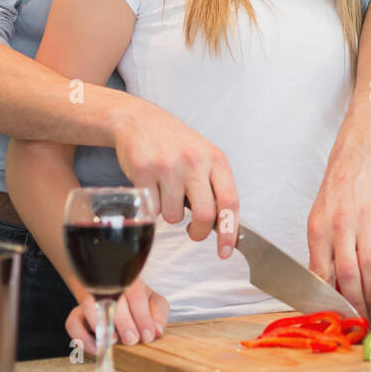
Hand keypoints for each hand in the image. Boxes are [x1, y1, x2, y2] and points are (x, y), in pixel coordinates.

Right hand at [67, 279, 168, 354]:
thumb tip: (157, 331)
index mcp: (129, 282)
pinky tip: (96, 348)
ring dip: (101, 325)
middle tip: (132, 340)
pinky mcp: (77, 315)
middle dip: (123, 322)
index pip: (135, 295)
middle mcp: (107, 289)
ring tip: (113, 341)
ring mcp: (90, 301)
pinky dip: (81, 337)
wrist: (116, 294)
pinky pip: (72, 324)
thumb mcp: (154, 302)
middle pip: (112, 300)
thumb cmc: (138, 301)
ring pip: (89, 307)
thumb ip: (158, 313)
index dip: (142, 317)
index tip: (148, 335)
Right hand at [110, 99, 239, 258]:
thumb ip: (215, 186)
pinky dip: (151, 206)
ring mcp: (168, 166)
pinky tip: (151, 187)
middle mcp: (195, 162)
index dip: (230, 231)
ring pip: (173, 216)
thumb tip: (225, 226)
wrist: (139, 121)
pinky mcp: (143, 170)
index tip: (226, 250)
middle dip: (198, 233)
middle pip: (205, 215)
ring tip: (166, 193)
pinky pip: (150, 209)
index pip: (231, 202)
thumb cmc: (175, 143)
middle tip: (193, 233)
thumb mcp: (204, 157)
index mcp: (216, 160)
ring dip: (169, 214)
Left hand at [306, 142, 370, 321]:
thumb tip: (324, 287)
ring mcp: (366, 222)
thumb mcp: (317, 220)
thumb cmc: (334, 196)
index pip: (322, 271)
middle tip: (360, 320)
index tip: (336, 314)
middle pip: (349, 273)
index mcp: (319, 228)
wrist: (358, 162)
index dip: (329, 297)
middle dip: (355, 302)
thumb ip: (321, 252)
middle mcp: (342, 225)